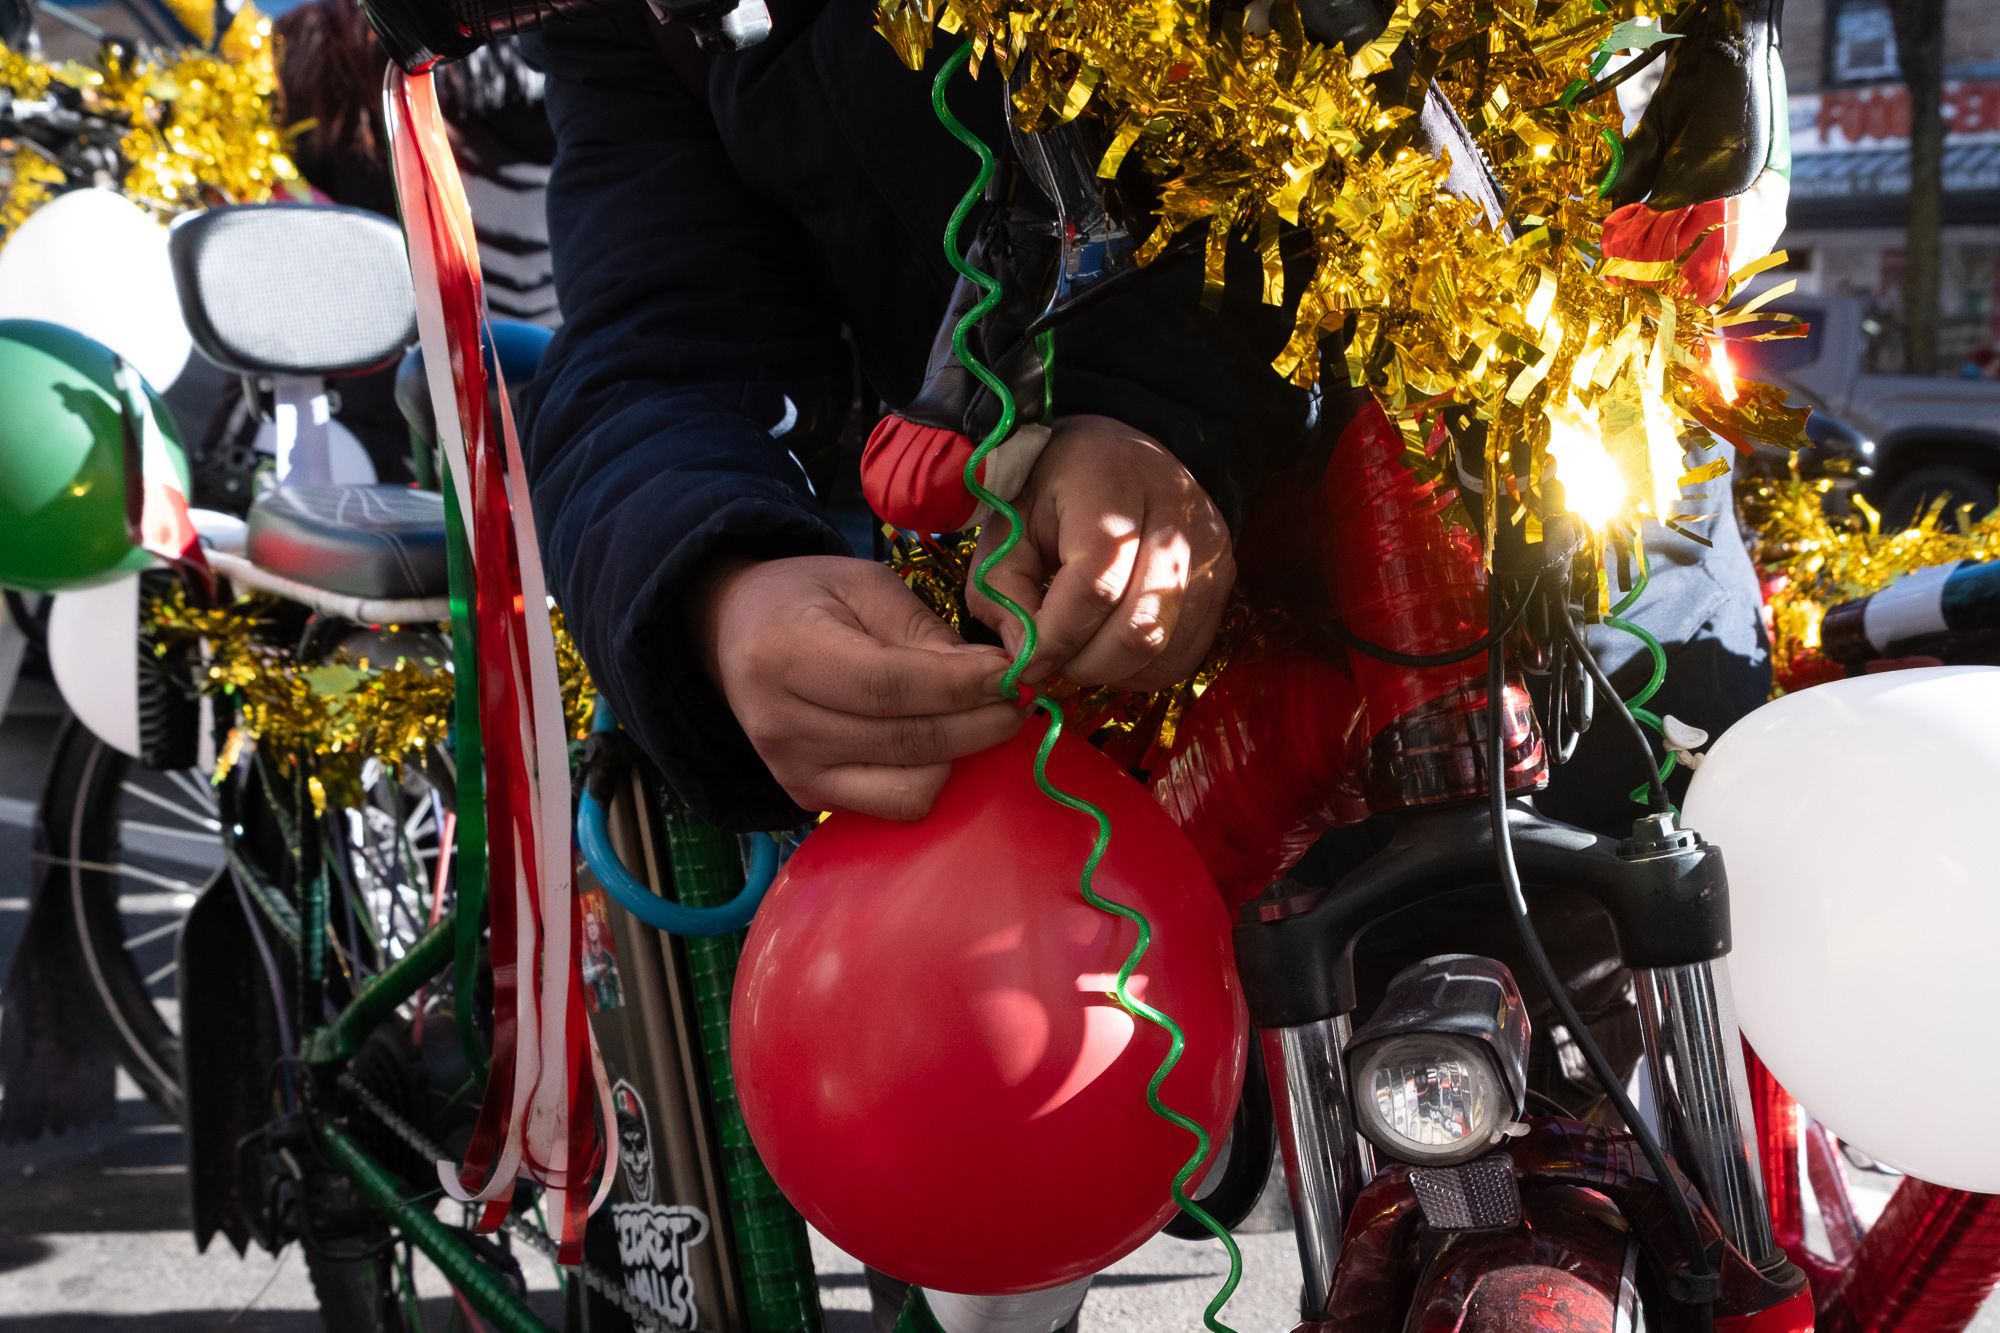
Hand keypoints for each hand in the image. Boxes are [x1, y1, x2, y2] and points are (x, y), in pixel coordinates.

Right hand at [691, 555, 1023, 819]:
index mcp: (784, 656)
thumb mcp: (863, 585)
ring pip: (910, 787)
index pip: (890, 686)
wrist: (735, 635)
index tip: (1014, 672)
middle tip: (1023, 695)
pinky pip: (895, 804)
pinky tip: (948, 739)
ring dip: (965, 754)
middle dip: (982, 722)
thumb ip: (924, 631)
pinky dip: (934, 776)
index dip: (962, 686)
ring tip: (987, 713)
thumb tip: (994, 676)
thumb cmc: (805, 599)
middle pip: (907, 742)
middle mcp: (781, 726)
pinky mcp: (809, 799)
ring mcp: (793, 773)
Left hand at [966, 415, 1233, 691]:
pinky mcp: (1223, 577)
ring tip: (1079, 652)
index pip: (1095, 583)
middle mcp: (1175, 509)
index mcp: (1111, 480)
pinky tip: (1111, 648)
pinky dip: (1143, 670)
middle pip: (1138, 626)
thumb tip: (1026, 660)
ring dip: (1113, 671)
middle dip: (1085, 663)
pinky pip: (1185, 654)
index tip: (1025, 662)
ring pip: (1165, 648)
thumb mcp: (1008, 524)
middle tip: (1051, 663)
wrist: (1116, 457)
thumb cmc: (1054, 491)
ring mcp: (1208, 545)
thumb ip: (1002, 589)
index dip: (1056, 637)